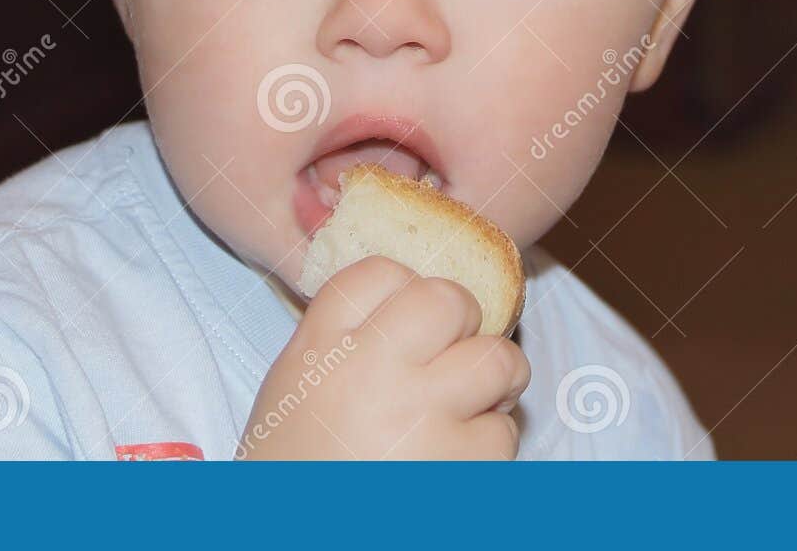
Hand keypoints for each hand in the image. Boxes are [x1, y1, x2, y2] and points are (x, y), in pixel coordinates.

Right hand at [235, 255, 529, 458]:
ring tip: (477, 402)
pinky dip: (489, 447)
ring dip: (495, 380)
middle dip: (463, 323)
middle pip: (447, 299)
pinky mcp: (460, 465)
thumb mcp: (292, 391)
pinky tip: (458, 461)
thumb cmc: (296, 474)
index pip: (380, 272)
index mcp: (319, 351)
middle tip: (453, 354)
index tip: (411, 317)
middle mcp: (370, 372)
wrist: (296, 542)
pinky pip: (503, 432)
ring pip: (496, 359)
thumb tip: (408, 306)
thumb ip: (341, 341)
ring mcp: (420, 417)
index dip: (406, 288)